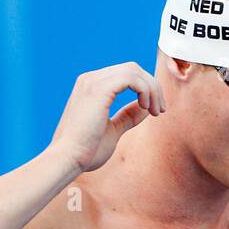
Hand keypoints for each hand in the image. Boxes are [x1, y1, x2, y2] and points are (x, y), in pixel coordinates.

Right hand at [50, 62, 165, 172]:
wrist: (67, 159)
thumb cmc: (86, 151)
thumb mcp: (113, 130)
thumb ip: (127, 116)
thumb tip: (146, 107)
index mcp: (92, 87)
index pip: (126, 75)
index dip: (146, 88)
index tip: (156, 110)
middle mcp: (91, 79)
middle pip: (132, 68)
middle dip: (152, 86)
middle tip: (161, 110)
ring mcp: (93, 82)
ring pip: (134, 71)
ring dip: (152, 89)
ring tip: (156, 111)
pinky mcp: (98, 89)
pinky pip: (131, 78)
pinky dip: (145, 90)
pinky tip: (146, 107)